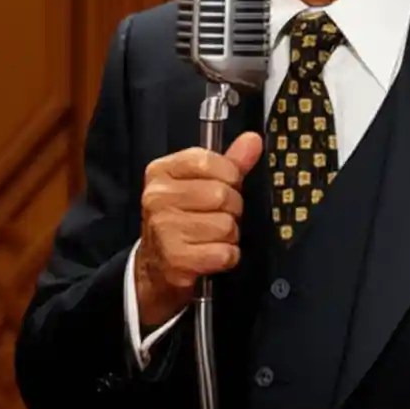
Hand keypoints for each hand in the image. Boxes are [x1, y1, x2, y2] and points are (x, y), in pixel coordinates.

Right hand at [134, 133, 263, 327]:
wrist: (156, 268)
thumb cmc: (181, 221)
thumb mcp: (200, 185)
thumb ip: (229, 162)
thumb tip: (253, 141)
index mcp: (161, 172)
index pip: (208, 160)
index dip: (229, 176)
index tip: (224, 186)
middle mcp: (157, 197)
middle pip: (222, 195)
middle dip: (232, 209)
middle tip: (217, 217)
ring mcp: (164, 228)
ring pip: (226, 225)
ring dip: (229, 235)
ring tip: (212, 237)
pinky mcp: (176, 259)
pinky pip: (225, 253)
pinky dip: (227, 256)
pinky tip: (211, 255)